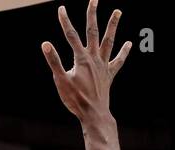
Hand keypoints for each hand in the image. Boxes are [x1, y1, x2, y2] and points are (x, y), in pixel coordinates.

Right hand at [42, 2, 130, 123]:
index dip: (65, 21)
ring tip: (118, 12)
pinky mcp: (109, 74)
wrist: (94, 114)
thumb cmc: (76, 100)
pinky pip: (118, 61)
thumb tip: (45, 44)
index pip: (71, 35)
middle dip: (92, 14)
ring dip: (113, 26)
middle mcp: (94, 58)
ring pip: (109, 41)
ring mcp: (103, 65)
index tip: (61, 8)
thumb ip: (54, 61)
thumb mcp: (61, 81)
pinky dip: (123, 52)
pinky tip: (129, 43)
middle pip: (92, 31)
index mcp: (81, 59)